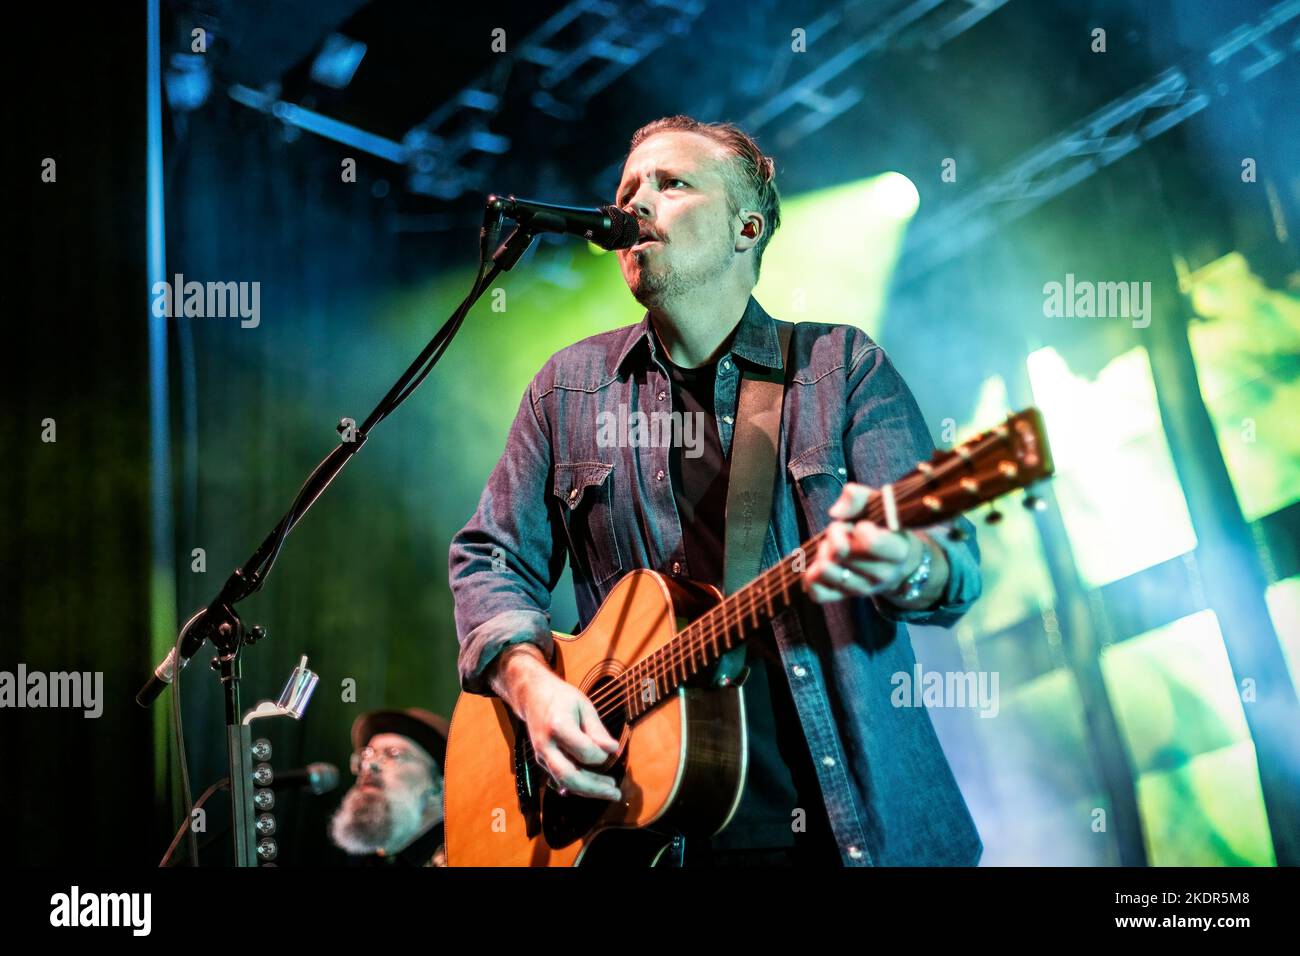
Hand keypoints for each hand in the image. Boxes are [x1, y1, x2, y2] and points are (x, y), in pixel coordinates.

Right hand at [491, 646, 621, 800]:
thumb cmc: (561, 698)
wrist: (532, 696)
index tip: (613, 749)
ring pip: (564, 783)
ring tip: (610, 792)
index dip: (602, 755)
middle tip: (616, 792)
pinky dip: (579, 786)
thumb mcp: (583, 706)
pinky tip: (595, 787)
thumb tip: (613, 749)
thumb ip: (597, 729)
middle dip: (594, 788)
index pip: (584, 752)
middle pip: (570, 776)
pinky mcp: (541, 762)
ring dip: (588, 791)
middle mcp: (546, 745)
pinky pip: (560, 780)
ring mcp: (541, 756)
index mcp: (558, 726)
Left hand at [802, 483, 924, 603]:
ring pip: (826, 570)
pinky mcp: (845, 597)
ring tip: (831, 547)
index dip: (858, 528)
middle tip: (842, 530)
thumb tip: (835, 513)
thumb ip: (858, 497)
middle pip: (842, 552)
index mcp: (898, 551)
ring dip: (822, 552)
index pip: (871, 543)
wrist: (894, 562)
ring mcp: (863, 589)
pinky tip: (821, 564)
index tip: (860, 526)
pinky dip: (812, 576)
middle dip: (835, 534)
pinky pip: (817, 593)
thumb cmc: (883, 528)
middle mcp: (882, 575)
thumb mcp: (878, 505)